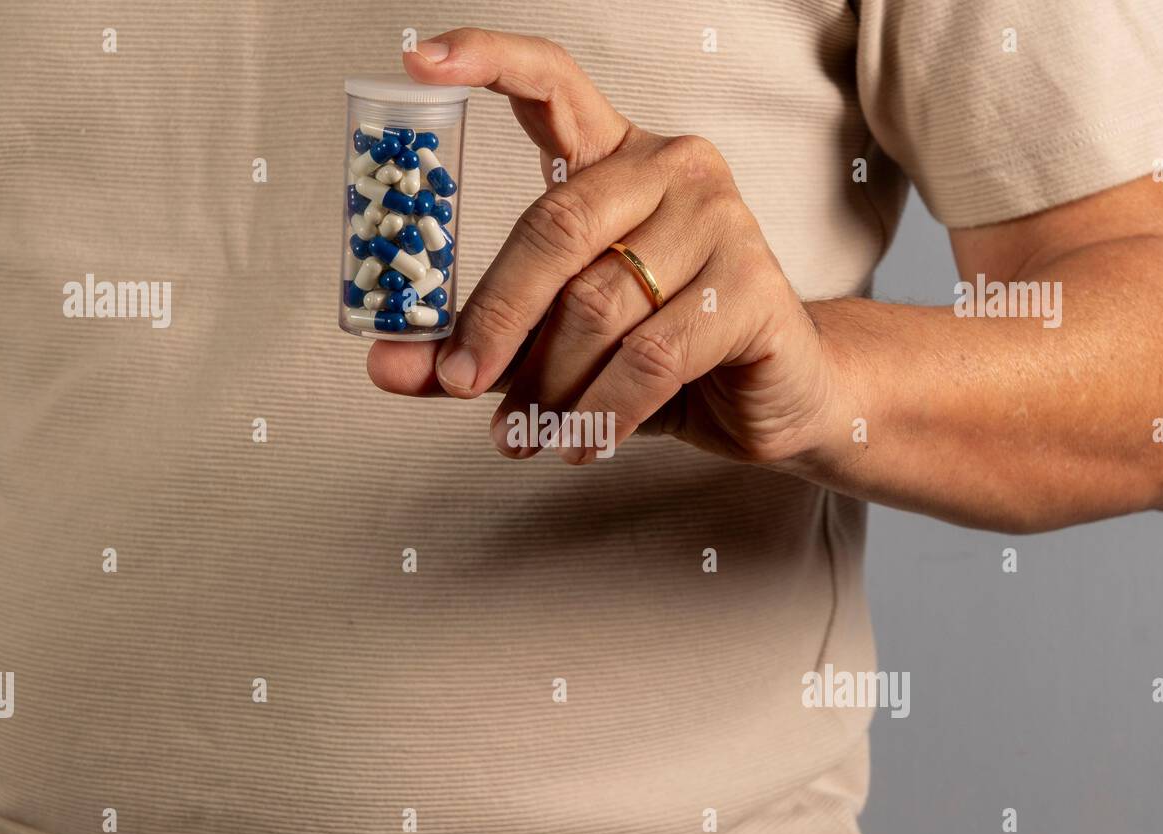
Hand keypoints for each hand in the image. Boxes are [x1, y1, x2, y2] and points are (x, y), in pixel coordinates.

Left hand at [368, 28, 843, 466]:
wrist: (777, 394)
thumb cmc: (663, 353)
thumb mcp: (557, 346)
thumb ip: (480, 345)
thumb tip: (385, 367)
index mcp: (616, 158)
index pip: (553, 83)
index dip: (487, 60)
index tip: (419, 64)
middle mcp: (673, 168)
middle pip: (555, 226)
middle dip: (496, 316)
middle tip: (458, 380)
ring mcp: (722, 220)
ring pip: (598, 306)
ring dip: (547, 386)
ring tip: (523, 434)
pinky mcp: (754, 286)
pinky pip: (651, 357)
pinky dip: (602, 411)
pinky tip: (581, 443)